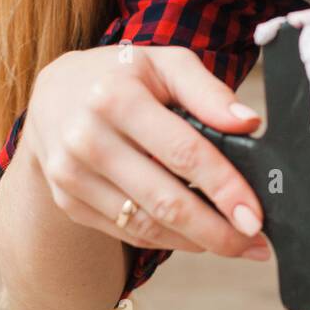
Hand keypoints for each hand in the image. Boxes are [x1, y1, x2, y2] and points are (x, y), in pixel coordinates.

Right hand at [23, 45, 269, 259]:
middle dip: (217, 230)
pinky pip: (127, 232)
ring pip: (146, 225)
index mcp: (115, 98)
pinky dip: (168, 240)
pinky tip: (197, 238)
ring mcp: (71, 176)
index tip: (254, 214)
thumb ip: (209, 92)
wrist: (54, 93)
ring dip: (197, 242)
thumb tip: (249, 124)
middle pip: (164, 200)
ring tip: (236, 244)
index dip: (224, 188)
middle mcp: (87, 139)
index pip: (182, 152)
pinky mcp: (68, 202)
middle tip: (255, 244)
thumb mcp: (166, 64)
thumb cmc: (122, 76)